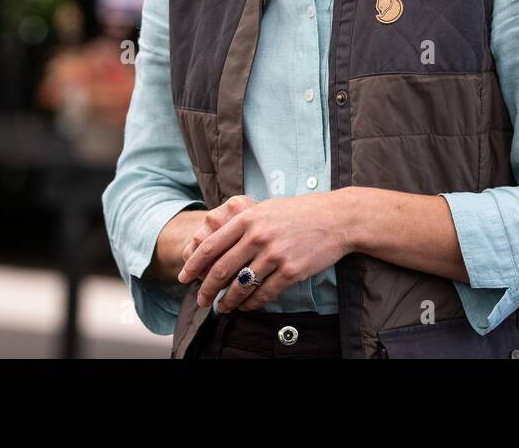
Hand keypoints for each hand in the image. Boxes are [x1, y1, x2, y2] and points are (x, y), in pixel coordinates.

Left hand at [176, 191, 352, 313]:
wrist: (335, 218)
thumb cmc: (298, 213)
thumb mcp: (265, 209)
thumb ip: (241, 224)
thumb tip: (215, 244)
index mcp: (247, 219)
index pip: (211, 246)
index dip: (193, 264)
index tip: (183, 277)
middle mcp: (258, 236)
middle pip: (221, 269)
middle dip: (206, 288)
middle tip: (200, 300)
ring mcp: (275, 254)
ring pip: (241, 286)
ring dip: (228, 301)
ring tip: (222, 308)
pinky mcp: (291, 271)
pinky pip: (264, 294)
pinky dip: (252, 304)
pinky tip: (246, 307)